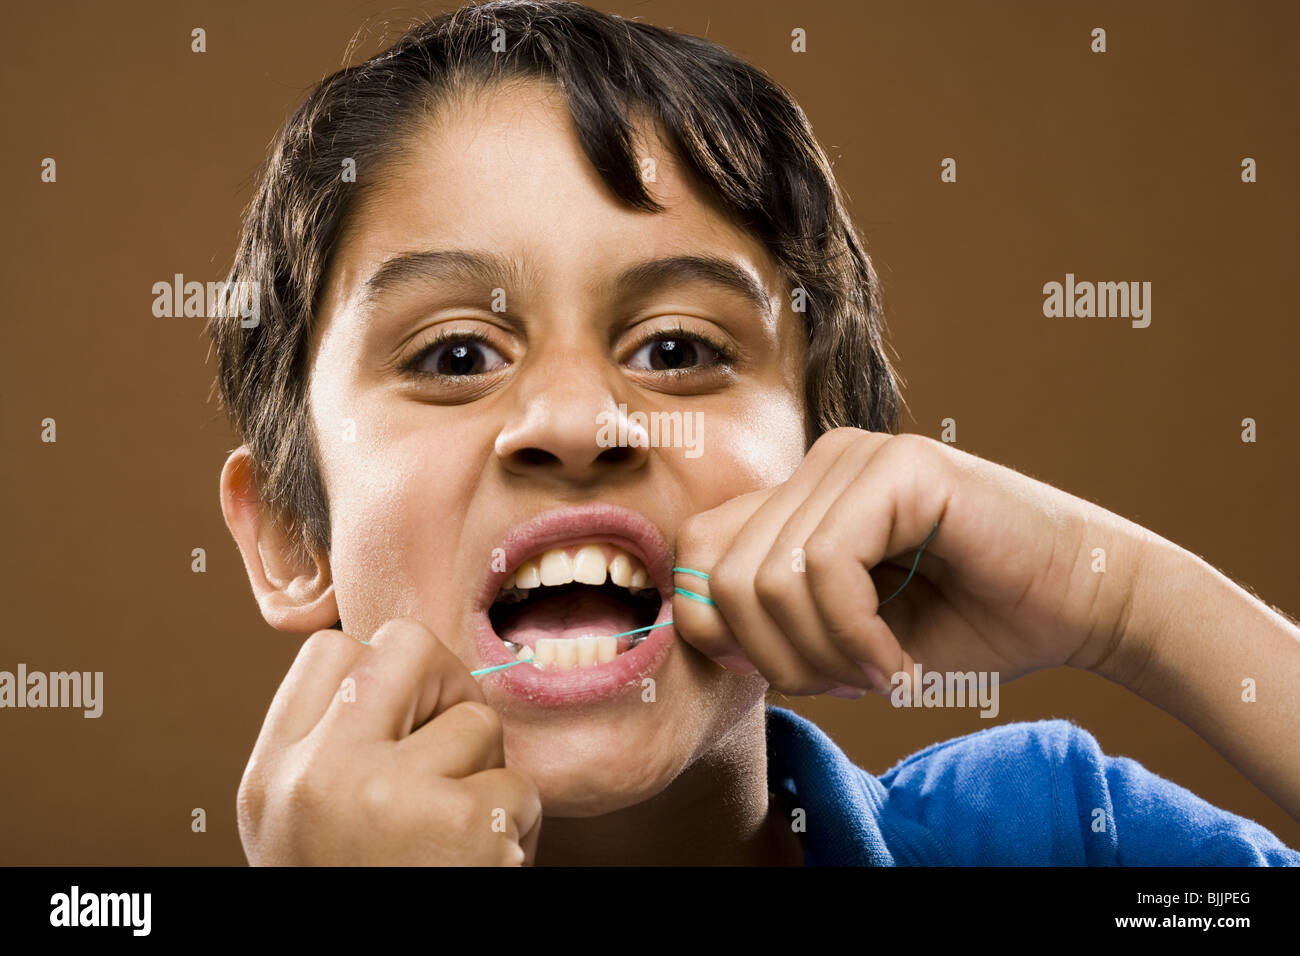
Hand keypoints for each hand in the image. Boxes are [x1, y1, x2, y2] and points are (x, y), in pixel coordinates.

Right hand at [236, 618, 541, 864]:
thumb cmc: (353, 895)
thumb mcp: (298, 824)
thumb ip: (329, 747)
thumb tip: (396, 669)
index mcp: (272, 775)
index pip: (331, 651)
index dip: (379, 674)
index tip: (396, 723)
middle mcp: (319, 776)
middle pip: (409, 648)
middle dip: (444, 686)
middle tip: (448, 746)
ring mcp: (390, 796)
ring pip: (477, 721)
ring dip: (483, 774)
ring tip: (451, 836)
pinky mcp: (461, 826)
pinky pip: (517, 784)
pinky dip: (513, 825)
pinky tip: (478, 864)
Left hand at [671, 428, 1150, 697]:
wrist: (1082, 604)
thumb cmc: (966, 620)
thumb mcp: (844, 633)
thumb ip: (772, 620)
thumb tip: (696, 630)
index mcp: (799, 495)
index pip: (695, 553)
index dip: (716, 630)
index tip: (792, 673)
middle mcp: (819, 463)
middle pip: (722, 576)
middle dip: (775, 659)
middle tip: (845, 685)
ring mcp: (858, 457)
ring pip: (768, 578)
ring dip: (821, 656)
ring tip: (878, 675)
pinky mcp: (902, 467)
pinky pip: (827, 567)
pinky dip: (855, 638)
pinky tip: (898, 665)